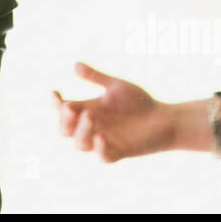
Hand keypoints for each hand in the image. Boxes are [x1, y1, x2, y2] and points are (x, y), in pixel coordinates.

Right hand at [51, 63, 176, 161]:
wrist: (164, 119)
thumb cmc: (139, 102)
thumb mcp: (116, 86)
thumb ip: (96, 77)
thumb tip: (75, 65)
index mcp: (88, 110)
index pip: (64, 110)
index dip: (56, 103)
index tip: (55, 93)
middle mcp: (92, 127)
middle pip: (66, 130)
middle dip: (64, 120)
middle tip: (70, 107)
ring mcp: (104, 141)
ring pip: (81, 145)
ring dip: (81, 131)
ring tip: (89, 116)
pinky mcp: (119, 152)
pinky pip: (104, 157)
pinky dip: (100, 149)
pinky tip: (101, 137)